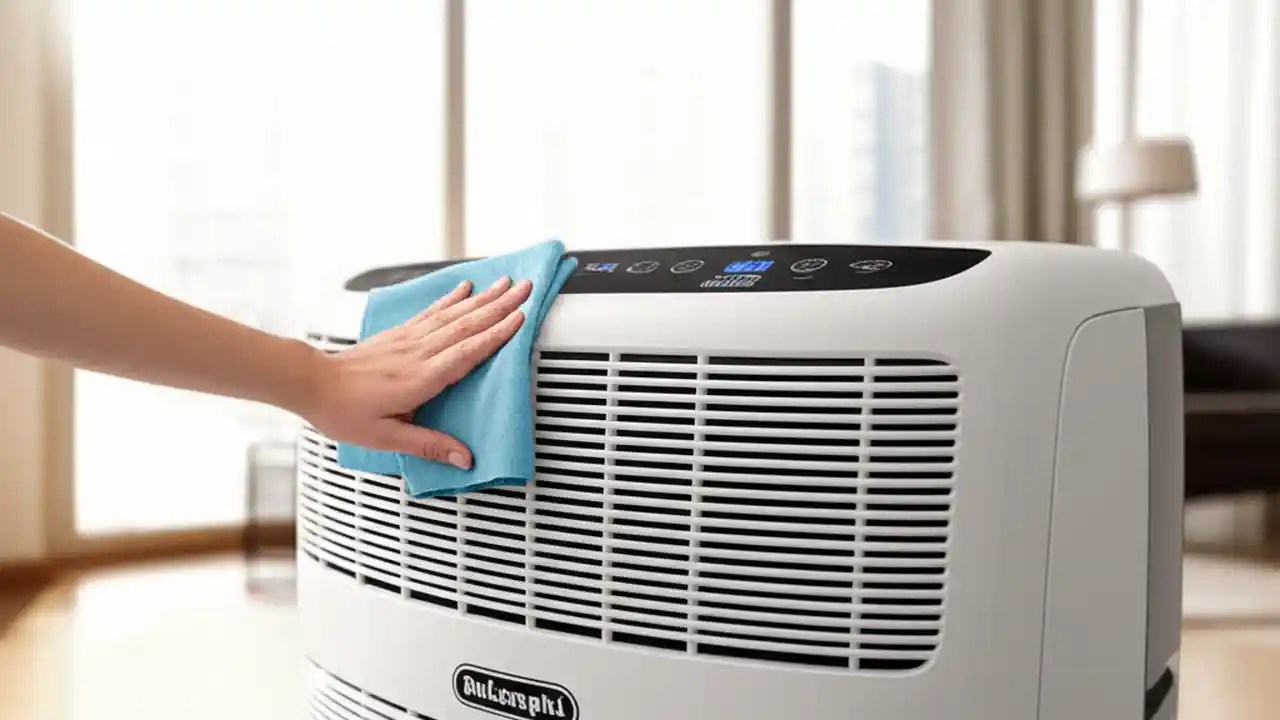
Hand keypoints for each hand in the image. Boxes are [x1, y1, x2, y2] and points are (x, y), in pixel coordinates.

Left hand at [301, 276, 531, 468]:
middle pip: (467, 324)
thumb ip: (428, 445)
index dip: (496, 334)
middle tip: (526, 289)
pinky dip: (452, 298)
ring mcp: (409, 340)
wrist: (311, 385)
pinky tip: (464, 288)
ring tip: (506, 283)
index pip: (467, 351)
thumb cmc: (344, 411)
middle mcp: (418, 353)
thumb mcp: (386, 438)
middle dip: (500, 305)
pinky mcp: (399, 335)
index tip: (520, 318)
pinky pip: (432, 312)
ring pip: (454, 313)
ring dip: (483, 297)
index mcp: (420, 378)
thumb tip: (464, 458)